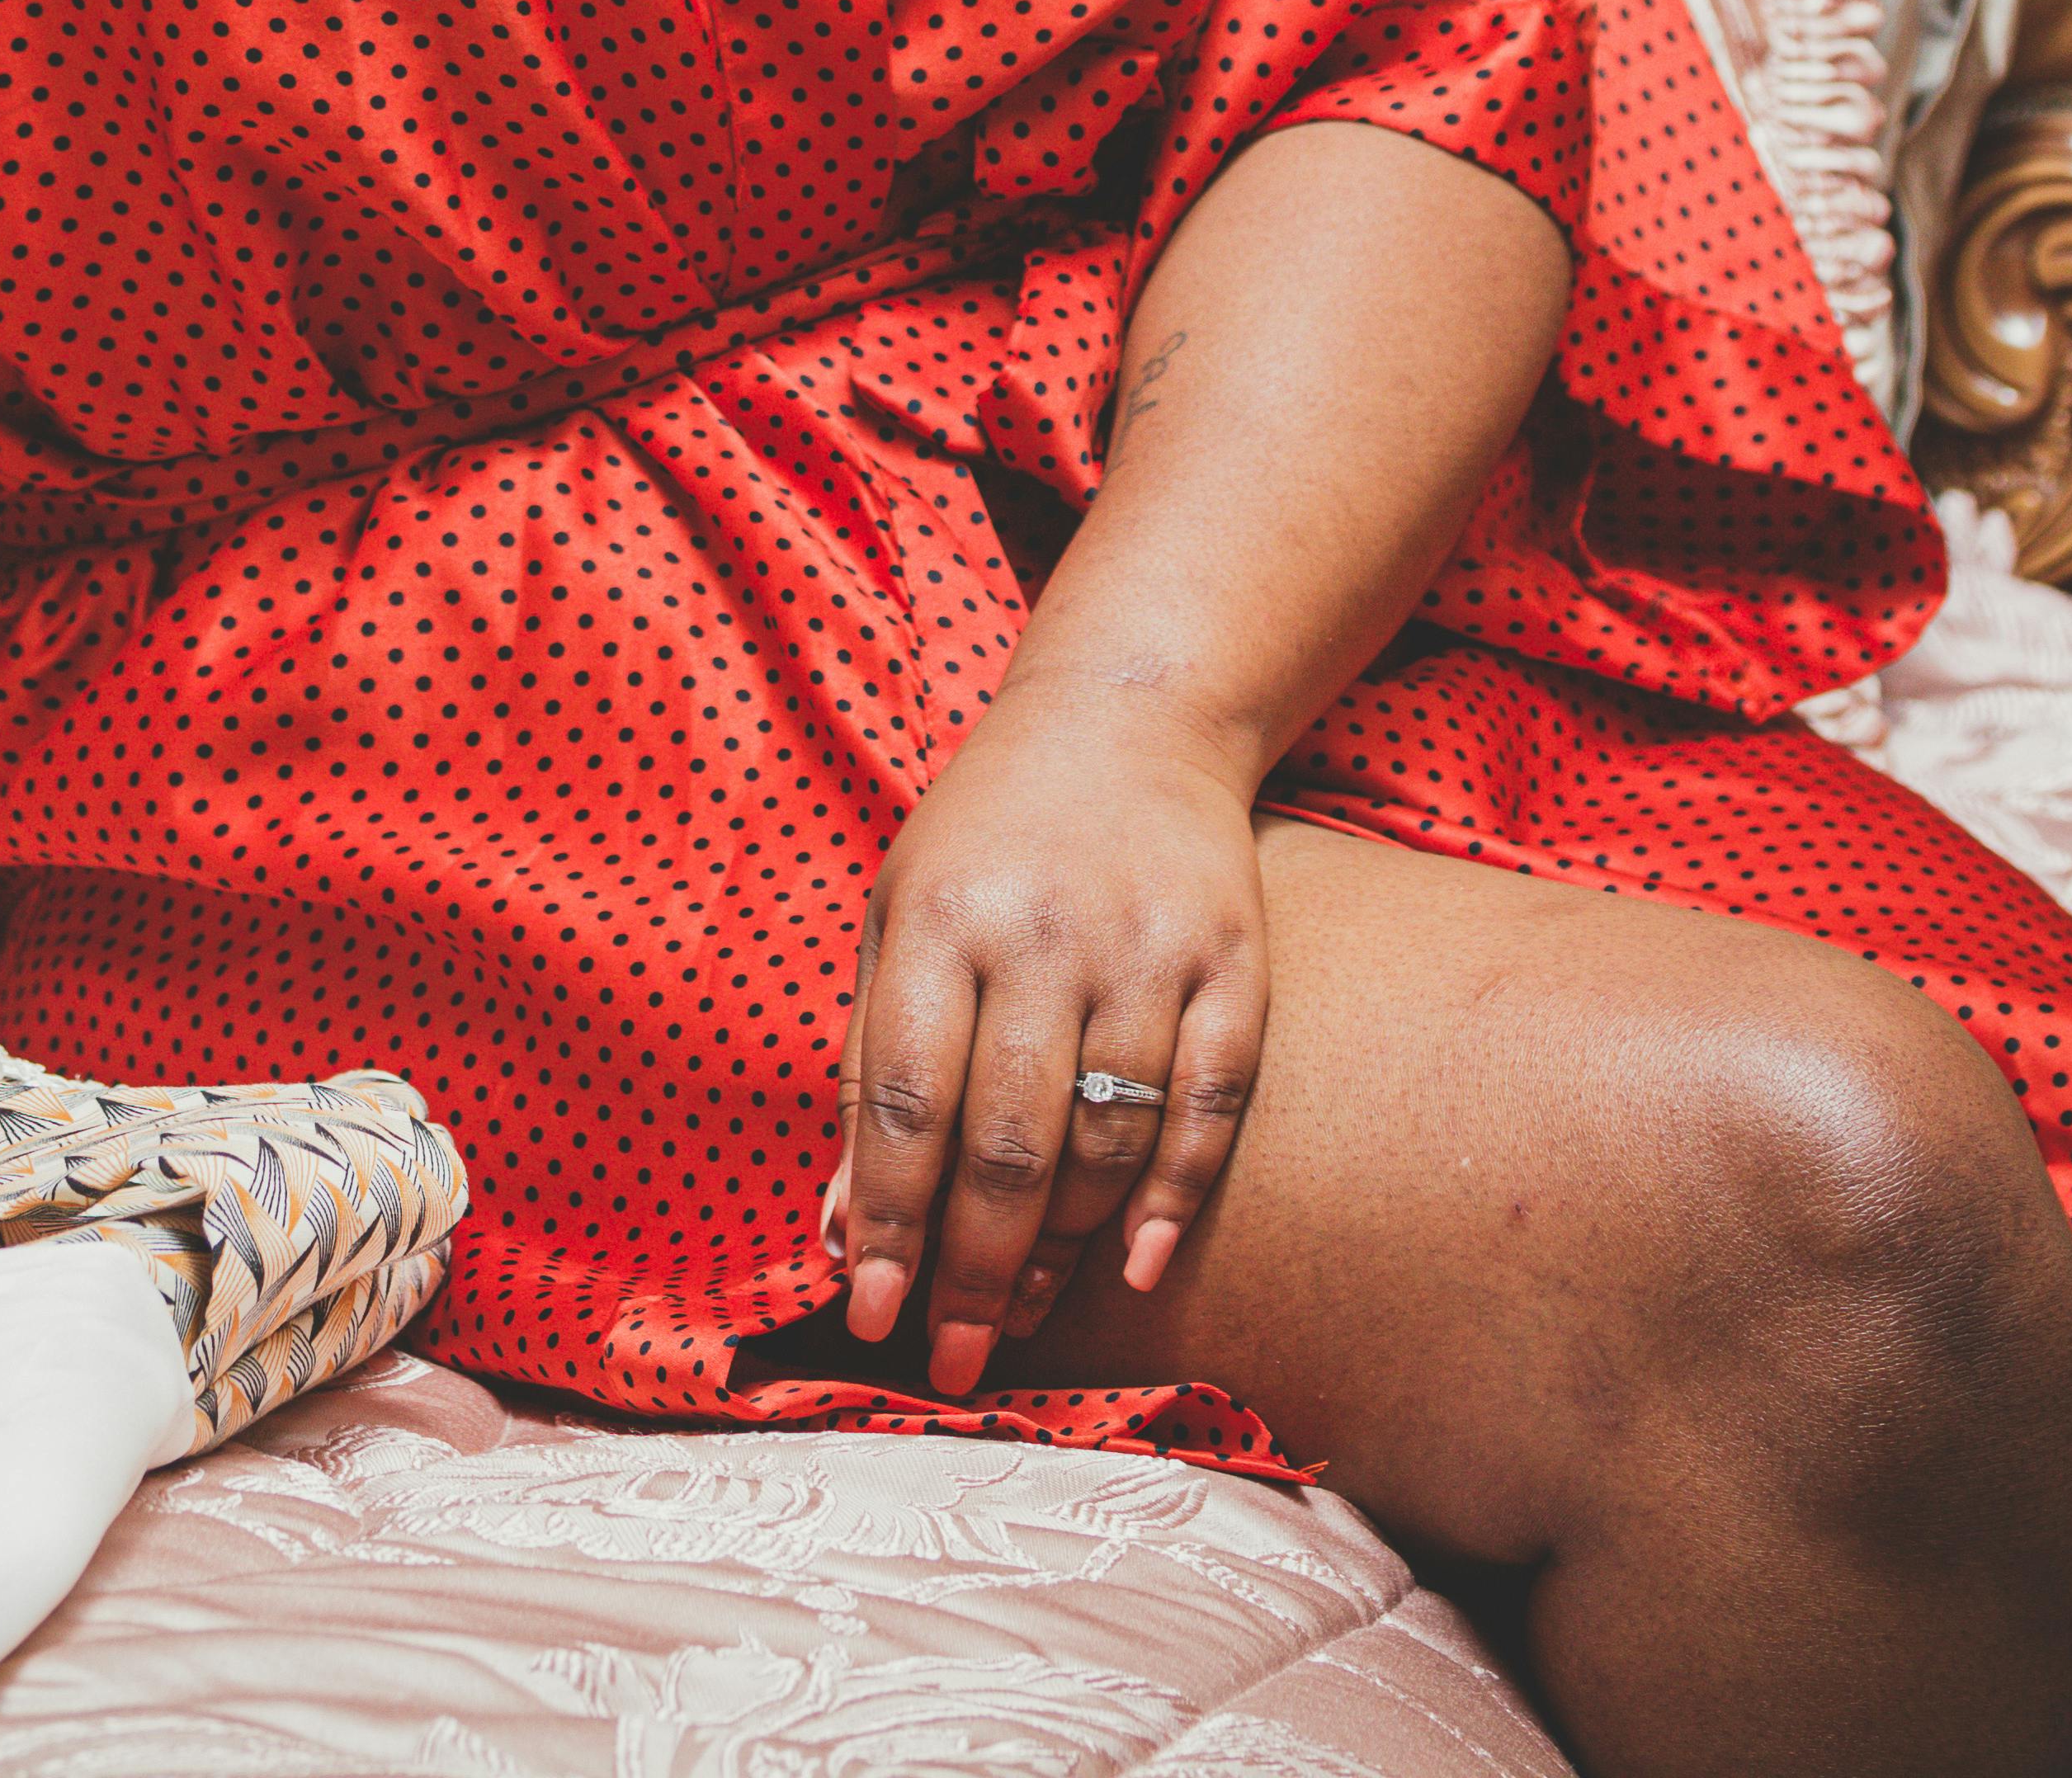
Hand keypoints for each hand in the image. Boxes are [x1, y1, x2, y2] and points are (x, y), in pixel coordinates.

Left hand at [826, 677, 1269, 1396]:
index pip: (905, 1097)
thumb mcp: (895, 915)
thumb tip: (839, 1228)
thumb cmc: (985, 838)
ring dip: (1064, 1248)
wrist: (1126, 715)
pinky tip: (1135, 1265)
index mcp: (942, 914)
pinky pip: (1210, 1102)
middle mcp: (1046, 930)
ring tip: (1024, 1314)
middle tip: (956, 1357)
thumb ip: (866, 1063)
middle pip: (1009, 1140)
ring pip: (1108, 1136)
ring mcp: (1147, 944)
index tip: (871, 1314)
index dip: (888, 1219)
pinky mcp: (1232, 957)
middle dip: (975, 1271)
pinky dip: (1175, 1195)